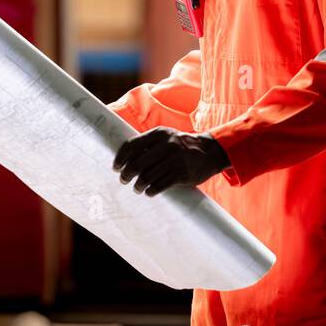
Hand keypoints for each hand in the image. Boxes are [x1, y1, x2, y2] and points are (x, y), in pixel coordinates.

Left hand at [112, 128, 230, 195]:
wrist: (209, 152)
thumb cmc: (182, 146)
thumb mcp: (166, 137)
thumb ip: (149, 144)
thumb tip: (125, 157)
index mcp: (159, 134)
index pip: (132, 145)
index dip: (120, 158)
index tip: (115, 167)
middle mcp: (167, 145)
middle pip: (137, 163)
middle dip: (127, 174)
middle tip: (123, 180)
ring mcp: (175, 160)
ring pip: (147, 176)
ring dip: (138, 185)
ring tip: (136, 188)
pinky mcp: (182, 174)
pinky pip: (159, 185)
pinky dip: (150, 190)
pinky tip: (148, 191)